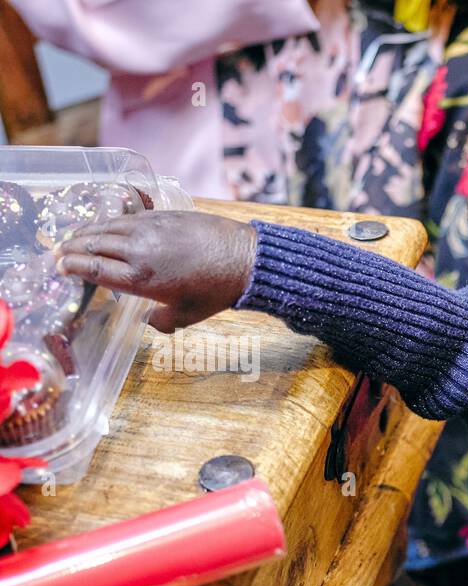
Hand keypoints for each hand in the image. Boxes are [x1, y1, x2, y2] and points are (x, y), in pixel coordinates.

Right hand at [56, 211, 256, 332]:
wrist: (243, 260)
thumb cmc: (215, 292)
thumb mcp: (186, 316)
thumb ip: (160, 321)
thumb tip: (147, 320)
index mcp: (138, 279)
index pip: (92, 269)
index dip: (70, 266)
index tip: (58, 267)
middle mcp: (136, 251)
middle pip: (92, 245)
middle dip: (70, 249)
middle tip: (57, 252)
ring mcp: (148, 229)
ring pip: (106, 227)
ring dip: (85, 232)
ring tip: (73, 238)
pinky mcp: (161, 215)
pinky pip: (126, 216)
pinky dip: (108, 221)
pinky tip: (103, 225)